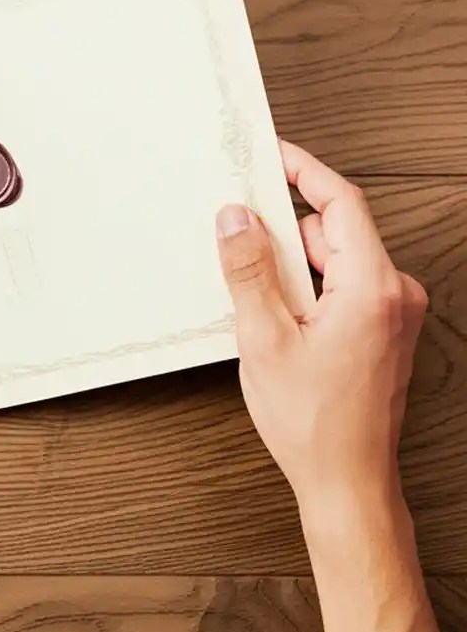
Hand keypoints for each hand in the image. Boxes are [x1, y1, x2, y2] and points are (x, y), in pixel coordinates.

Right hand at [215, 140, 426, 499]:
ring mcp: (394, 312)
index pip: (340, 202)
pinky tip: (278, 321)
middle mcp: (395, 292)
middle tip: (238, 244)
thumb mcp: (264, 340)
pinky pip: (343, 286)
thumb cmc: (314, 422)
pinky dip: (308, 290)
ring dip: (293, 270)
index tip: (271, 152)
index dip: (303, 170)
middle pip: (333, 232)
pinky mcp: (384, 329)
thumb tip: (235, 218)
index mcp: (373, 287)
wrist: (347, 480)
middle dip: (283, 235)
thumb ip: (249, 271)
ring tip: (260, 309)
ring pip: (336, 261)